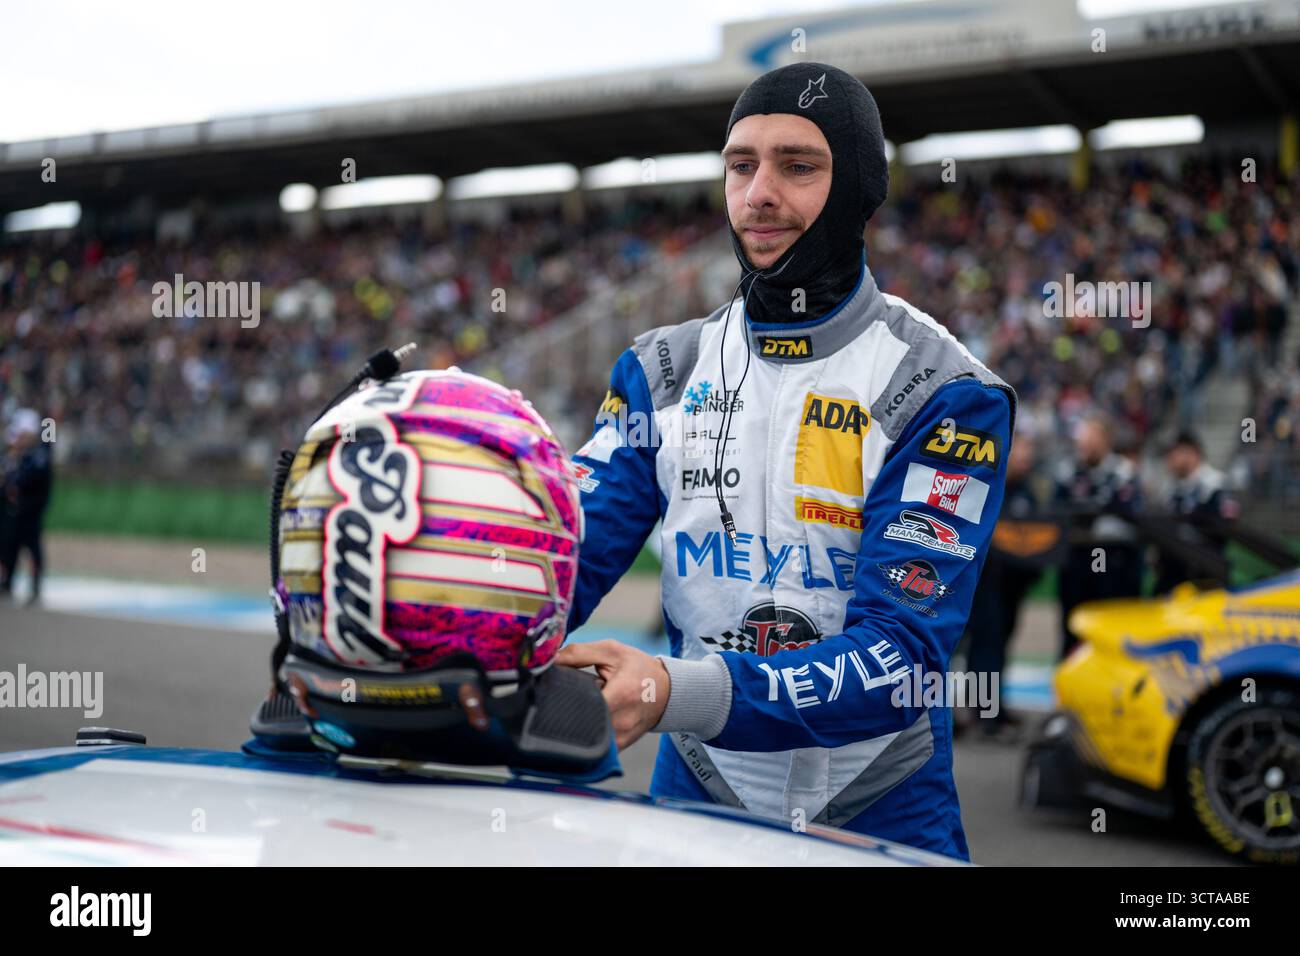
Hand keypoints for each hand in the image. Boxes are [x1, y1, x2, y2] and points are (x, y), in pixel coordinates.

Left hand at [555, 640, 669, 750]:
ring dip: (576, 722)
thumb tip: (549, 661)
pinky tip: (588, 719)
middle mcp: (621, 721)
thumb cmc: (639, 669)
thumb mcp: (612, 652)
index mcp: (621, 694)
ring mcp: (621, 738)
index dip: (563, 695)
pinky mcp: (620, 747)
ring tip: (579, 708)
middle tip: (562, 698)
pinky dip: (586, 733)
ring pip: (584, 736)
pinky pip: (594, 745)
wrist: (667, 692)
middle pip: (579, 722)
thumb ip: (578, 653)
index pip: (581, 703)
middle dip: (566, 710)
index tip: (555, 688)